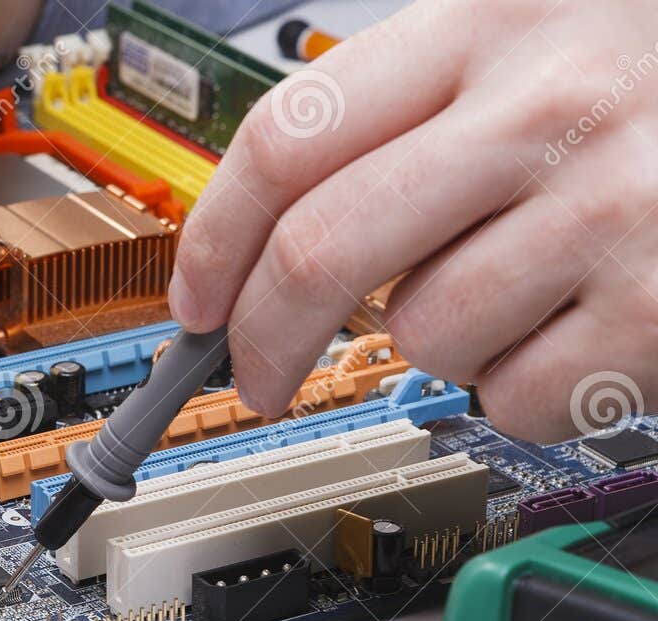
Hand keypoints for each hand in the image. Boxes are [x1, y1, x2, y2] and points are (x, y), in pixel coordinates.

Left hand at [168, 0, 657, 441]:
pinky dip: (524, 388)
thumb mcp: (538, 38)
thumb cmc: (657, 80)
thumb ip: (413, 112)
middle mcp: (549, 105)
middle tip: (256, 376)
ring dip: (435, 343)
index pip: (289, 139)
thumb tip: (262, 237)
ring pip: (422, 334)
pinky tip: (574, 330)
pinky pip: (514, 395)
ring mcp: (616, 204)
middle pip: (320, 253)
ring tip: (508, 296)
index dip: (213, 241)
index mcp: (492, 21)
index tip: (196, 303)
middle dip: (260, 342)